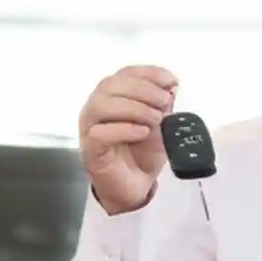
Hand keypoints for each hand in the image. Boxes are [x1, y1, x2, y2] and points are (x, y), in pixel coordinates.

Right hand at [78, 65, 177, 213]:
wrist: (135, 187)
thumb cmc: (143, 153)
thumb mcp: (160, 125)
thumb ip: (162, 105)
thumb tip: (170, 88)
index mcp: (112, 98)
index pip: (124, 74)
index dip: (148, 73)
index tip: (171, 82)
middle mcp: (96, 109)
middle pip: (110, 85)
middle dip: (143, 90)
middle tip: (165, 103)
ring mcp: (89, 129)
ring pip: (101, 105)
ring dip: (134, 108)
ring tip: (155, 119)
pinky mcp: (91, 151)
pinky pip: (99, 133)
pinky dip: (124, 129)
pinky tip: (142, 132)